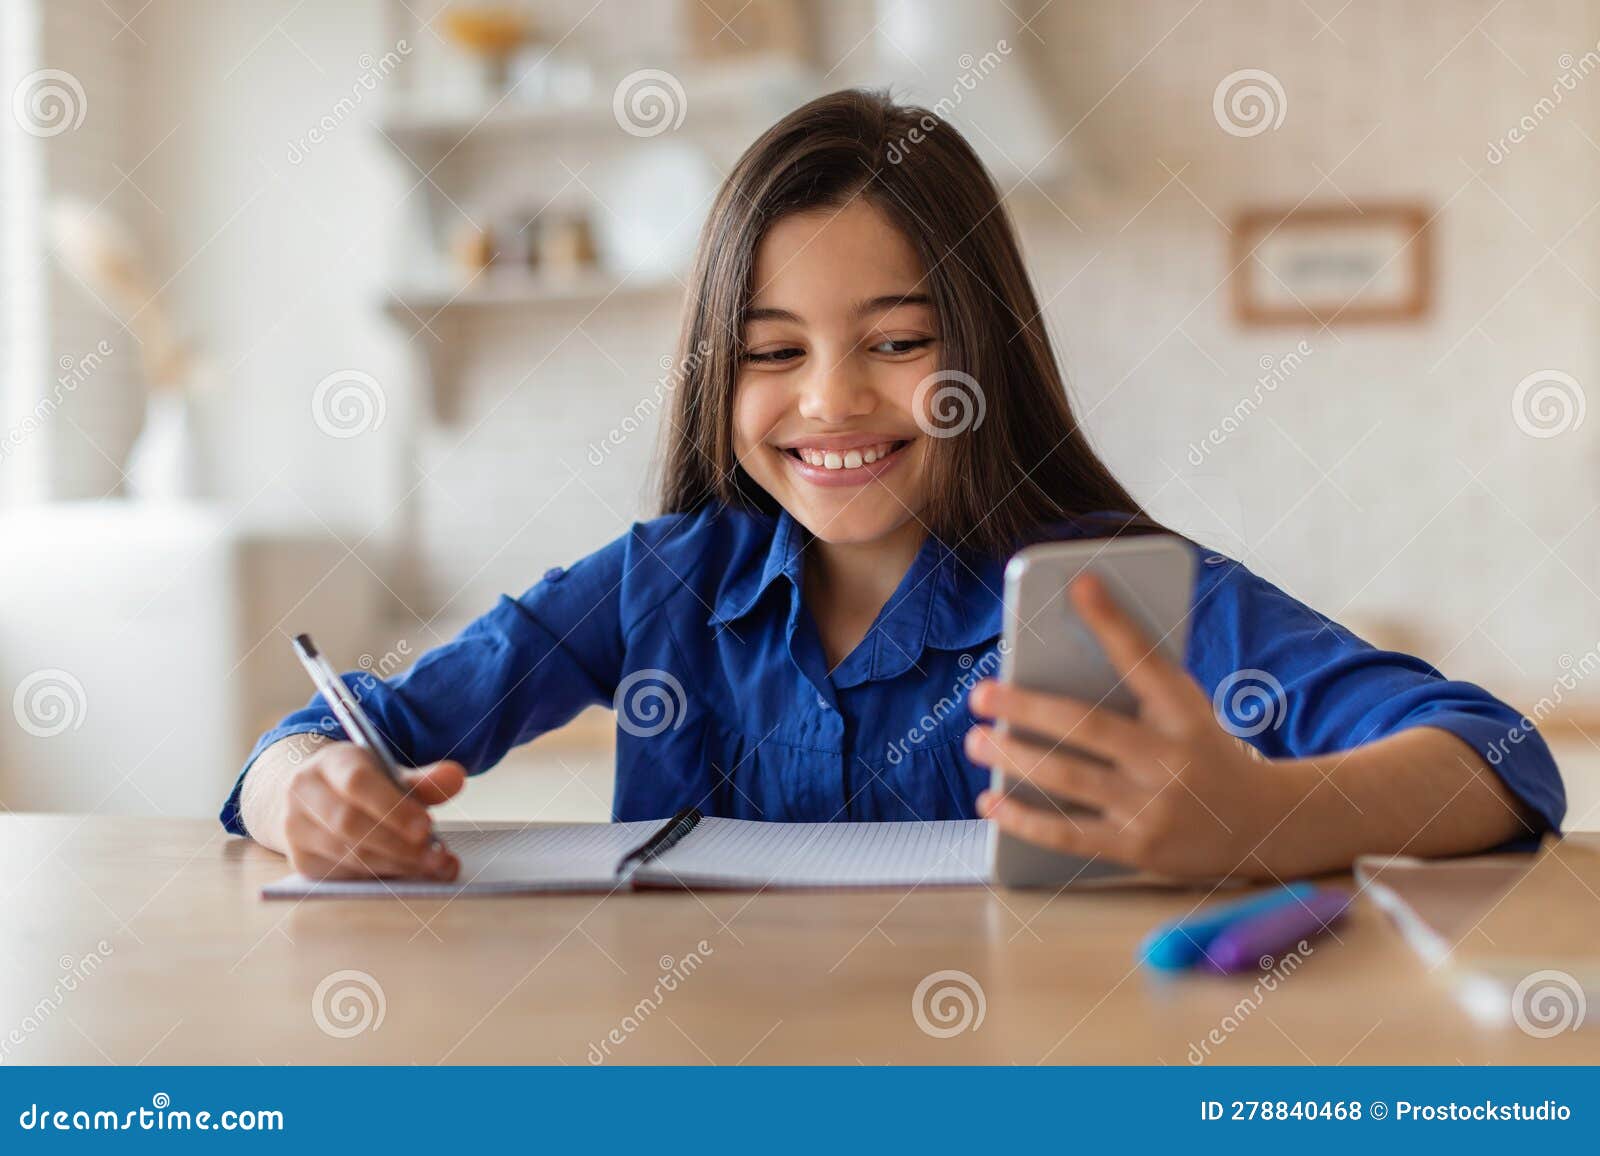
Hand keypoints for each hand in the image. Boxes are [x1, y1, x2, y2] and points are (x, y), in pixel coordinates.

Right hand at [281, 743, 464, 880]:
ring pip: (349, 855)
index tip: (427, 826)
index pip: (357, 783)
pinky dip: (383, 877)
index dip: (392, 807)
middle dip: (398, 844)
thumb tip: (456, 777)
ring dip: (396, 865)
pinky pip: (346, 875)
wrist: (310, 795)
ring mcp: (297, 831)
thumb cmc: (357, 782)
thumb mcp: (386, 771)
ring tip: (434, 867)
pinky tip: (412, 876)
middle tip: (437, 856)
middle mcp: (303, 795)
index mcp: (329, 763)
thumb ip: (422, 779)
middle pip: (350, 824)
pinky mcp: (303, 862)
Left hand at [965, 573, 1295, 880]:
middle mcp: (1170, 757)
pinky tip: (991, 801)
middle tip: (980, 693)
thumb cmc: (1201, 751)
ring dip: (1013, 757)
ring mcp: (1154, 806)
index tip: (1079, 584)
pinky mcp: (1138, 849)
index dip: (1112, 621)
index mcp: (1185, 711)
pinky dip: (1023, 818)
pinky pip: (1068, 834)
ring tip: (976, 741)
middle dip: (1026, 706)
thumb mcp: (1184, 710)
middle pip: (1087, 726)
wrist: (1262, 824)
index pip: (1145, 659)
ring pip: (1069, 778)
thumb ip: (1137, 683)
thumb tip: (1061, 650)